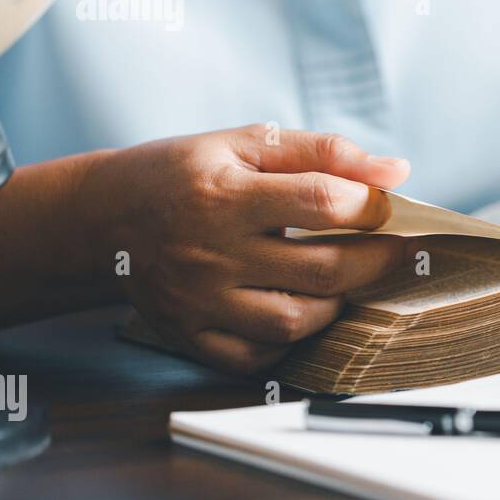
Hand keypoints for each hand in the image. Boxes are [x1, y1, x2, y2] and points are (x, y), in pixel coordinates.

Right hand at [82, 125, 410, 373]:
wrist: (104, 216)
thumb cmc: (186, 173)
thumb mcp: (247, 144)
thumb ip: (325, 152)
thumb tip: (396, 171)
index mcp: (225, 194)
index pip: (323, 202)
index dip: (371, 206)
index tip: (385, 207)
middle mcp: (210, 252)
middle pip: (322, 270)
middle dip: (375, 260)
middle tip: (391, 249)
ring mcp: (198, 302)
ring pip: (294, 322)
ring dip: (335, 303)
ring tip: (340, 278)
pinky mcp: (189, 335)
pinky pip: (257, 356)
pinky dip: (289, 340)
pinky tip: (297, 308)